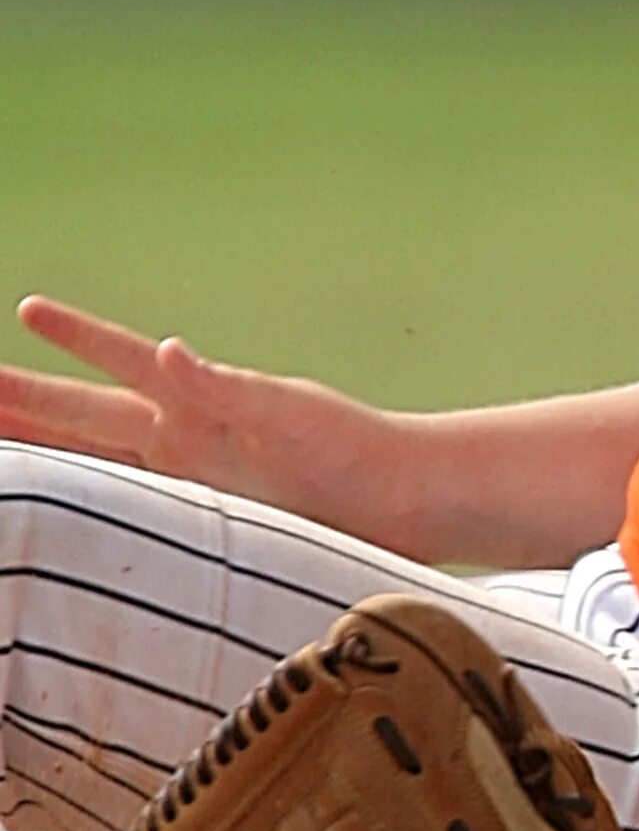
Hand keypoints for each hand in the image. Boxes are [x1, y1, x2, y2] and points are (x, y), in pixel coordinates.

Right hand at [0, 296, 407, 544]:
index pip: (119, 365)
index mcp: (195, 410)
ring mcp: (191, 481)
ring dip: (42, 448)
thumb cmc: (356, 449)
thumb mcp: (285, 413)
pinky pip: (135, 513)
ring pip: (96, 459)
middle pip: (83, 416)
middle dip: (21, 400)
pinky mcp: (208, 522)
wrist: (408, 501)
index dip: (74, 340)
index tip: (29, 307)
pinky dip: (96, 504)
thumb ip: (223, 387)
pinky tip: (67, 500)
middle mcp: (183, 442)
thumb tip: (170, 353)